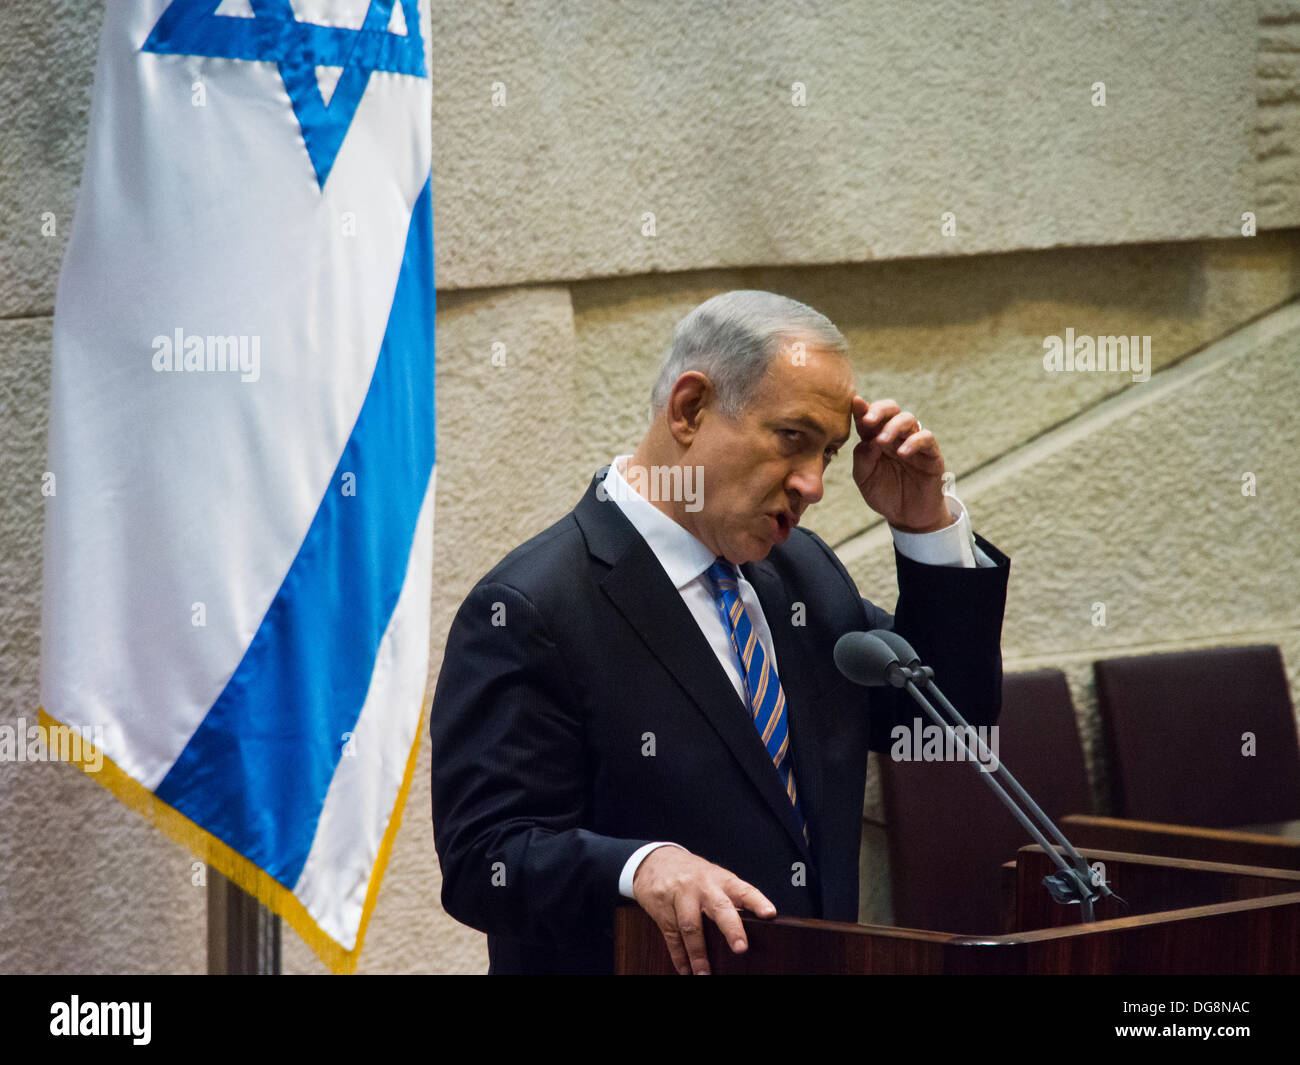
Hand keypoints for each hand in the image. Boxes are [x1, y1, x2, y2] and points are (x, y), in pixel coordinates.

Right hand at [632, 846, 775, 974]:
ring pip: (691, 926)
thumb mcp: (716, 880)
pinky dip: (679, 956)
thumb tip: (755, 929)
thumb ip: (732, 900)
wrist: (656, 861)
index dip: (757, 902)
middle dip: (731, 928)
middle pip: (719, 907)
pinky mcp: (663, 909)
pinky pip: (672, 935)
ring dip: (698, 953)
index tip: (770, 913)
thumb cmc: (695, 876)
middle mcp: (703, 887)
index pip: (744, 890)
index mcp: (722, 881)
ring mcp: (681, 897)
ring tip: (704, 974)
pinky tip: (685, 970)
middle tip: (741, 948)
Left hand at [851, 396, 949, 532]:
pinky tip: (902, 452)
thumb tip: (867, 440)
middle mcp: (895, 436)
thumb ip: (862, 457)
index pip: (869, 418)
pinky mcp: (931, 454)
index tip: (855, 403)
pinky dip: (914, 442)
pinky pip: (926, 438)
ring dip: (894, 426)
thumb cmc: (884, 494)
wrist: (907, 516)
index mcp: (876, 438)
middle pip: (892, 409)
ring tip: (882, 442)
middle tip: (868, 421)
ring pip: (909, 419)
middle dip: (879, 410)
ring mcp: (914, 443)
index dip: (862, 409)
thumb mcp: (865, 478)